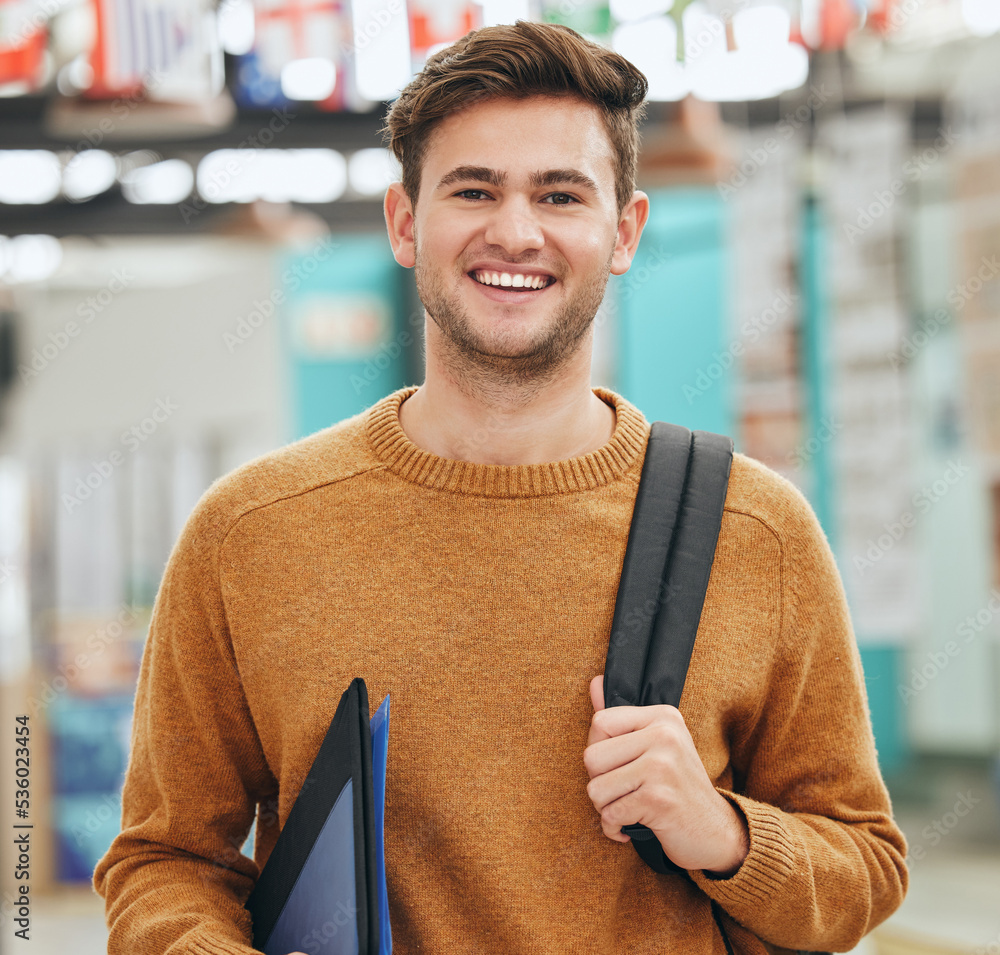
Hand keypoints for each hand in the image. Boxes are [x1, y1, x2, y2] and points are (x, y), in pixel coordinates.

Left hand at [584, 674, 748, 875]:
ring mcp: (662, 767)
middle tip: (625, 791)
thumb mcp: (656, 745)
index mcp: (664, 717)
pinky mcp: (658, 799)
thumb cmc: (678, 787)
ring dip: (606, 808)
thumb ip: (622, 717)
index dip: (598, 749)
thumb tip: (596, 681)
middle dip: (599, 782)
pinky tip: (633, 826)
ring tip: (630, 807)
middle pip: (592, 757)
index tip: (618, 766)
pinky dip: (614, 828)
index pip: (600, 721)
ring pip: (596, 788)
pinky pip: (610, 814)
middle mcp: (665, 735)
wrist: (717, 832)